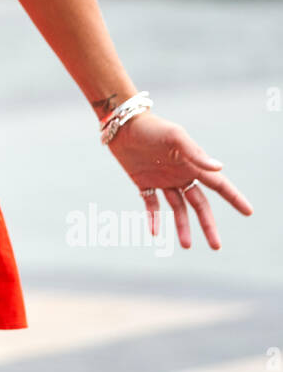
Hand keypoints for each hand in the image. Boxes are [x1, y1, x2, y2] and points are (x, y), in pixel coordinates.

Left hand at [105, 112, 252, 249]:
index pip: (219, 185)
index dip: (234, 198)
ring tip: (187, 246)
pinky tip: (155, 233)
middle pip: (200, 204)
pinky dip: (154, 218)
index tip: (248, 212)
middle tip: (216, 246)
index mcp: (193, 164)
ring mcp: (163, 180)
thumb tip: (220, 168)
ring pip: (178, 209)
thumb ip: (196, 153)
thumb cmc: (152, 127)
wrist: (122, 125)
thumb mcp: (175, 137)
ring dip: (183, 226)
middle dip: (208, 224)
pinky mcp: (144, 182)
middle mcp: (181, 174)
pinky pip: (152, 204)